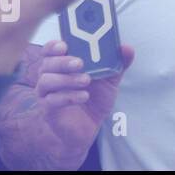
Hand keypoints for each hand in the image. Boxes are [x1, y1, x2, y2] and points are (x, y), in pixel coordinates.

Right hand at [0, 40, 134, 169]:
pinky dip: (68, 97)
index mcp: (60, 65)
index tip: (64, 45)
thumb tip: (127, 48)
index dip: (53, 46)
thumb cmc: (94, 100)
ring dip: (66, 79)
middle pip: (47, 63)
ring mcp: (46, 93)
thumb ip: (116, 65)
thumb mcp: (108, 82)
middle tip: (80, 63)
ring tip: (85, 81)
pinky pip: (51, 100)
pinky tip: (83, 97)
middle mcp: (49, 76)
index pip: (50, 50)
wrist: (87, 129)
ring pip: (47, 81)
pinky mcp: (48, 110)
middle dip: (62, 62)